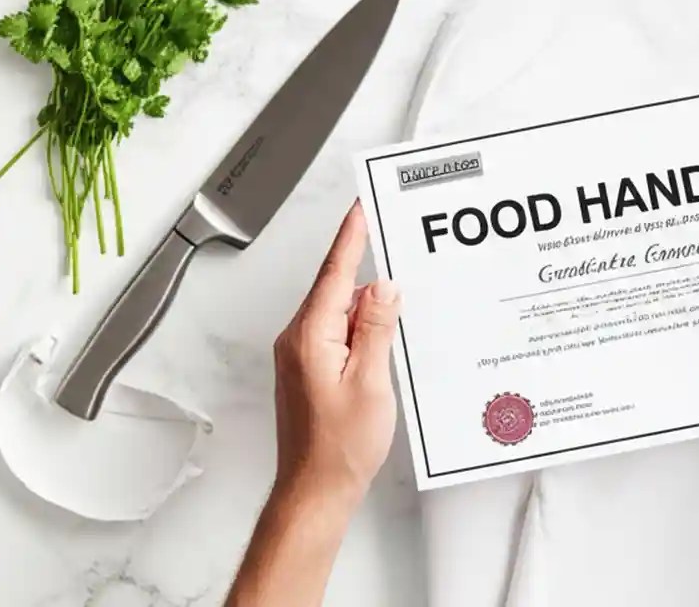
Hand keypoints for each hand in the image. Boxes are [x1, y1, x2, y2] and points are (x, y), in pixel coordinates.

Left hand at [271, 202, 399, 509]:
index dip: (351, 238)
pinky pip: (338, 335)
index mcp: (310, 336)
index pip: (335, 273)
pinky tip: (384, 342)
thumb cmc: (340, 448)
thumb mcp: (371, 381)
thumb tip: (383, 287)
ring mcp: (301, 356)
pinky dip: (362, 331)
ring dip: (369, 310)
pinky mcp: (309, 371)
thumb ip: (377, 328)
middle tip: (398, 252)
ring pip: (340, 314)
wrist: (316, 490)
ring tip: (400, 314)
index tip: (362, 208)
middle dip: (370, 276)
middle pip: (338, 290)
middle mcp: (298, 340)